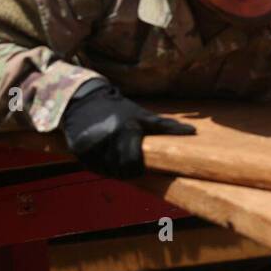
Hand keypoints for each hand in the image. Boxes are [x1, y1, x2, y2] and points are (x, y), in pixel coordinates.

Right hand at [60, 81, 194, 179]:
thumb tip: (192, 131)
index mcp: (127, 130)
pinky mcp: (78, 149)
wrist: (84, 100)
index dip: (137, 169)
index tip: (139, 167)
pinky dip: (99, 166)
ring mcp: (91, 144)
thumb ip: (165, 126)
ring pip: (106, 171)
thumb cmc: (118, 110)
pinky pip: (92, 167)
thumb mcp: (142, 115)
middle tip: (127, 164)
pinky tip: (102, 154)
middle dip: (125, 171)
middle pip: (120, 170)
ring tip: (115, 156)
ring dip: (112, 169)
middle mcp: (108, 137)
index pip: (134, 163)